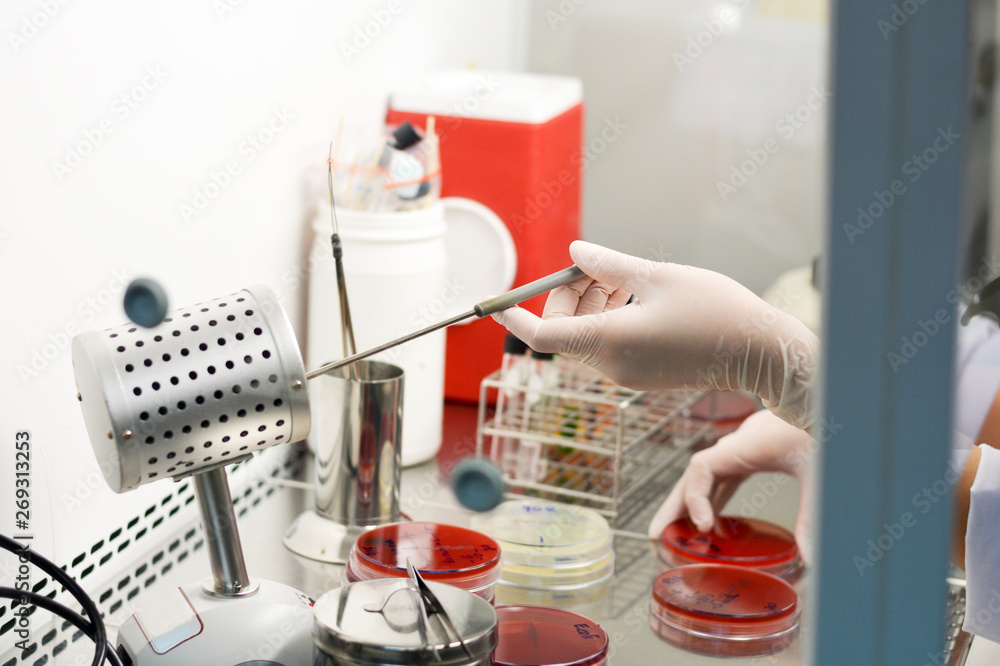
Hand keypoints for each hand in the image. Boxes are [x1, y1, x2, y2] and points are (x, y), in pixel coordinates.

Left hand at [491, 241, 818, 428]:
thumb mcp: (657, 275)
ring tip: (621, 273)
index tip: (495, 301)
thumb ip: (609, 264)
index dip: (513, 316)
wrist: (759, 353)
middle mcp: (611, 364)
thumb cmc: (715, 311)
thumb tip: (575, 252)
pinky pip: (608, 343)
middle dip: (569, 293)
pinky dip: (610, 315)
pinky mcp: (641, 374)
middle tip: (593, 264)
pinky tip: (634, 293)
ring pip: (587, 333)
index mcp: (609, 341)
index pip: (542, 334)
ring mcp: (626, 374)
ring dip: (592, 301)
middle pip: (564, 328)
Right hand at [648, 409, 814, 561]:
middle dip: (674, 506)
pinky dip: (710, 498)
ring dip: (688, 503)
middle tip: (656, 536)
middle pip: (693, 476)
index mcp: (745, 446)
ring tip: (673, 532)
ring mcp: (741, 449)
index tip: (702, 525)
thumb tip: (812, 559)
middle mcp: (736, 446)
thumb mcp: (819, 472)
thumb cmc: (820, 426)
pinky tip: (711, 519)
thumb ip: (813, 514)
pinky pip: (720, 477)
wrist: (823, 397)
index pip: (702, 467)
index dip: (694, 497)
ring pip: (703, 477)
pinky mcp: (750, 453)